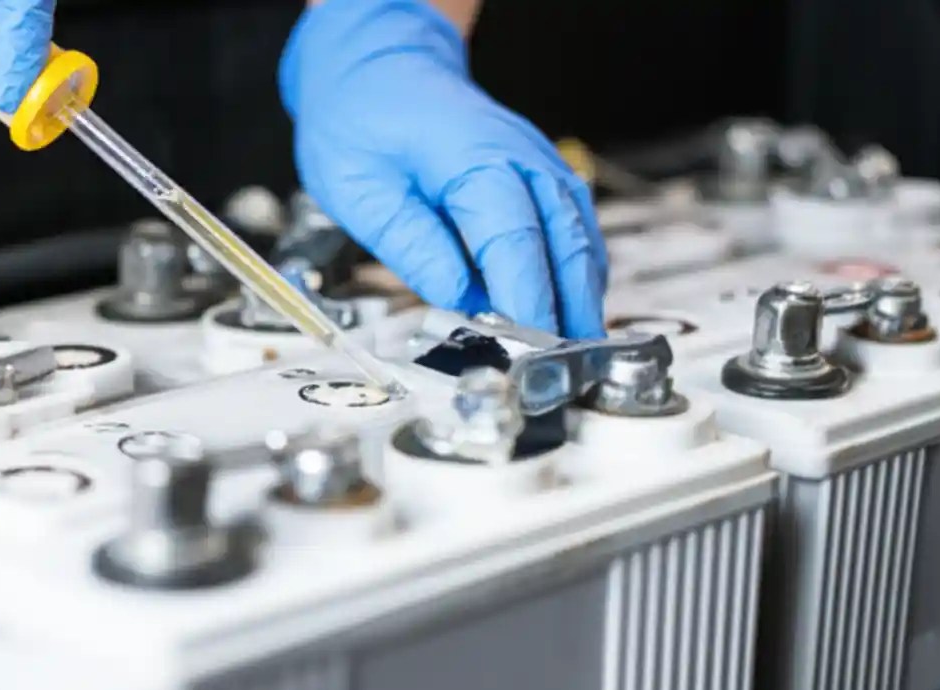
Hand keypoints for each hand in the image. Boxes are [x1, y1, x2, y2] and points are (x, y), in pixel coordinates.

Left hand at [279, 0, 607, 337]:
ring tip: (573, 357)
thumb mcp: (357, 186)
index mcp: (474, 159)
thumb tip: (455, 294)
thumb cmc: (364, 120)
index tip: (530, 352)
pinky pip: (575, 230)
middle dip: (567, 312)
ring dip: (580, 297)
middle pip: (565, 245)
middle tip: (562, 372)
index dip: (526, 303)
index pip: (514, 242)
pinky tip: (568, 311)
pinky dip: (576, 273)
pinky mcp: (541, 177)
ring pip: (581, 240)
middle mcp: (521, 159)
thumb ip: (409, 242)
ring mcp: (539, 164)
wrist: (380, 66)